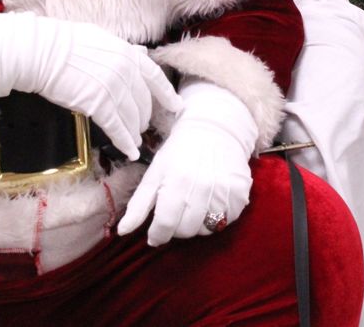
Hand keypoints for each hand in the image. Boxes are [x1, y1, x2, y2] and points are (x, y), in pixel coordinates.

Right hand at [0, 12, 181, 160]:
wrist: (42, 52)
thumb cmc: (64, 43)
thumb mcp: (100, 38)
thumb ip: (123, 49)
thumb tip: (141, 53)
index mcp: (127, 53)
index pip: (154, 77)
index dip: (167, 94)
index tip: (176, 106)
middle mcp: (125, 70)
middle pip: (144, 100)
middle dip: (145, 116)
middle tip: (144, 126)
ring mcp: (113, 87)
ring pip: (132, 116)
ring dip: (135, 131)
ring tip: (135, 140)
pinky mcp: (98, 104)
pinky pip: (117, 128)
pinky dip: (125, 142)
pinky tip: (130, 151)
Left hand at [117, 79, 256, 245]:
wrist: (214, 129)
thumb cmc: (179, 152)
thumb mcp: (154, 173)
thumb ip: (139, 205)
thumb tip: (122, 232)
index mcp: (177, 181)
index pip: (165, 225)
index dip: (158, 234)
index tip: (156, 232)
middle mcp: (203, 186)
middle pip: (186, 230)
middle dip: (177, 227)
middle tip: (176, 211)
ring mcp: (225, 190)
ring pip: (207, 229)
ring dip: (198, 223)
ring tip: (194, 204)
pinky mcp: (241, 192)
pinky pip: (227, 220)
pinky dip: (218, 216)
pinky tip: (211, 200)